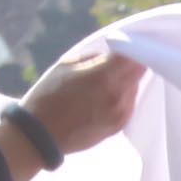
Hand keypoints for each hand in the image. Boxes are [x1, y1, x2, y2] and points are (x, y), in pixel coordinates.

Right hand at [24, 49, 142, 155]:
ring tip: (105, 82)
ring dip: (125, 81)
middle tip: (116, 61)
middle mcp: (118, 95)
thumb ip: (95, 57)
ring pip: (134, 88)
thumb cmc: (48, 96)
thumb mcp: (67, 65)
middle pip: (138, 71)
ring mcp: (120, 112)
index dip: (132, 47)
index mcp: (104, 75)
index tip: (125, 46)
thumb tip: (112, 55)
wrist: (41, 135)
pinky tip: (104, 98)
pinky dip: (122, 98)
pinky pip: (129, 104)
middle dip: (130, 64)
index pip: (135, 55)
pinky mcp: (119, 126)